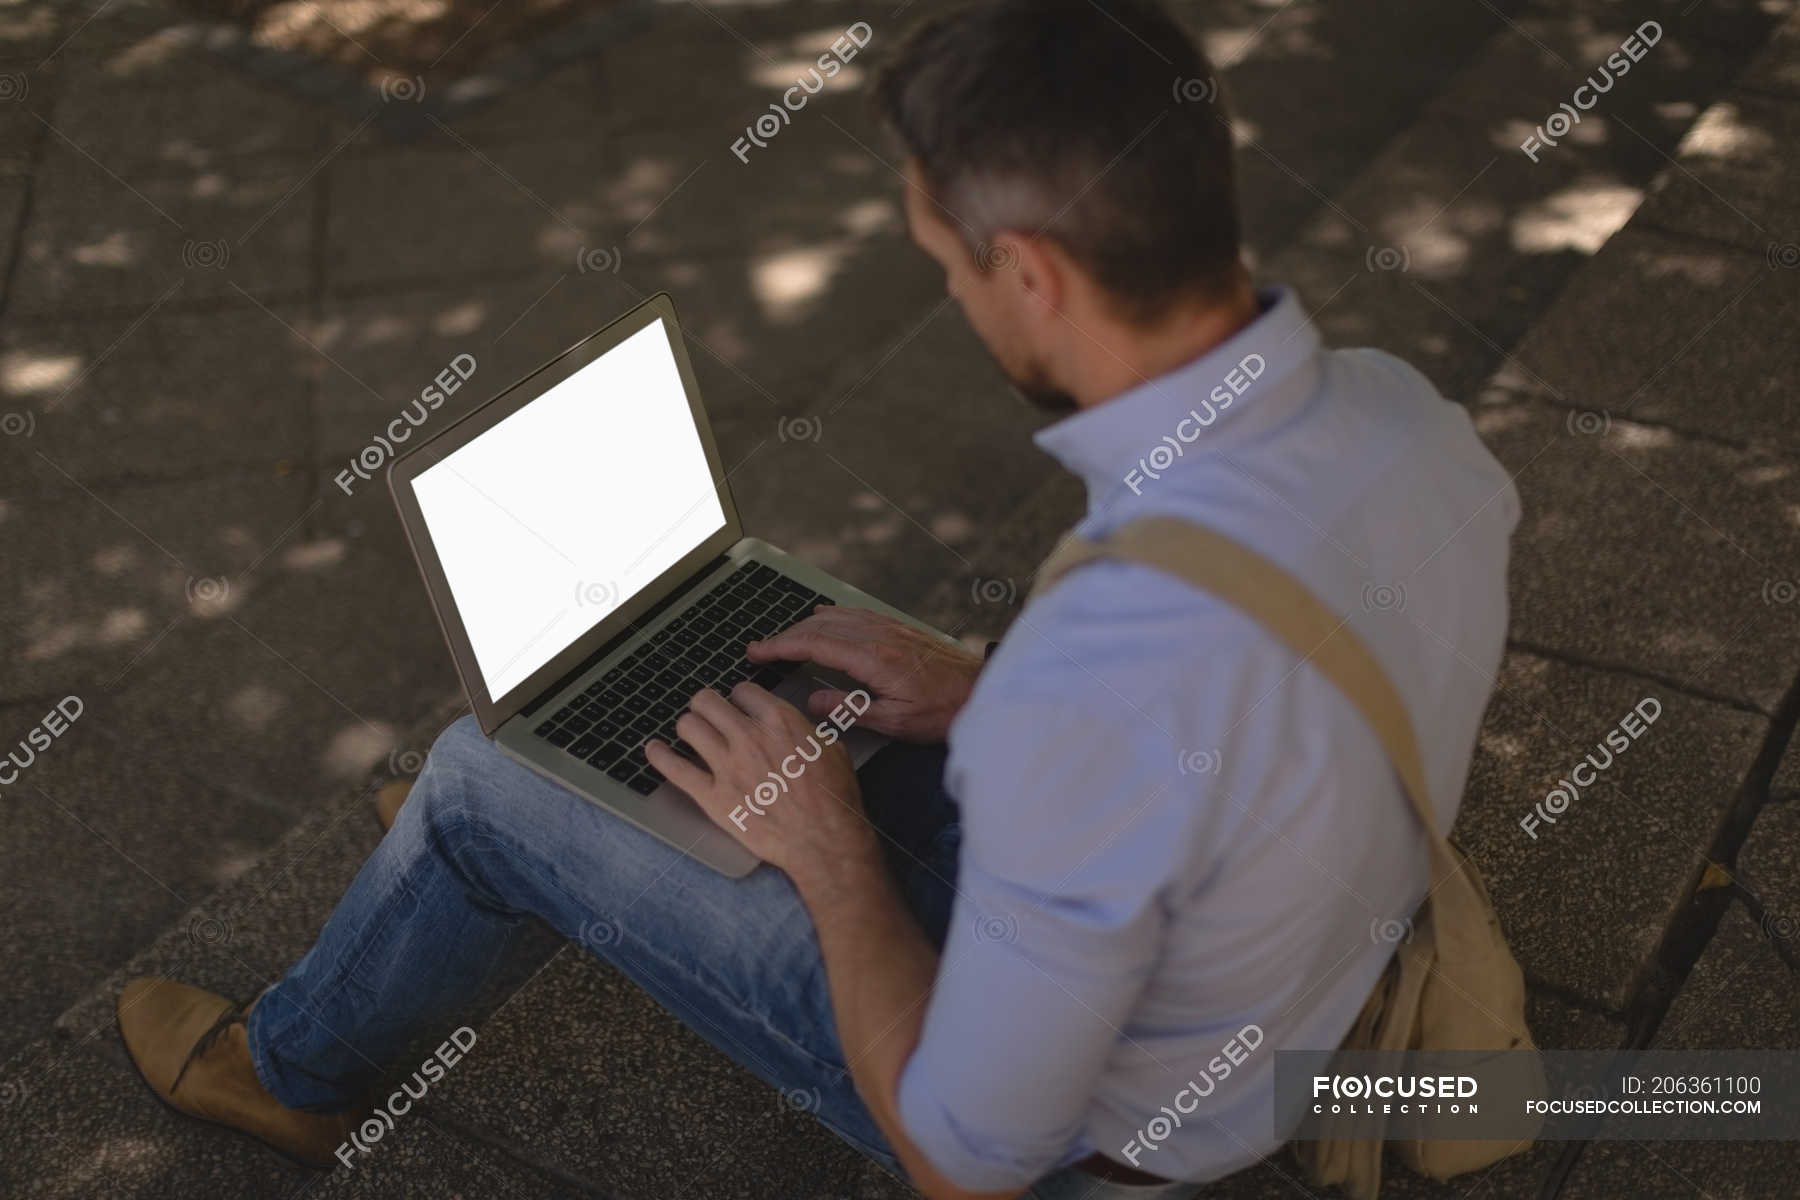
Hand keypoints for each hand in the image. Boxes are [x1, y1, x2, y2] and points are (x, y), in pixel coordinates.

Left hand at [645, 683, 880, 885]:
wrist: (824, 841)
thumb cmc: (833, 798)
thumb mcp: (831, 747)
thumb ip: (804, 728)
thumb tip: (791, 722)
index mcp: (779, 721)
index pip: (742, 690)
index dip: (740, 697)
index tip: (739, 705)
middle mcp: (749, 737)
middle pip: (707, 701)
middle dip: (707, 705)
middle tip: (710, 714)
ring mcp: (728, 766)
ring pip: (688, 726)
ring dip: (689, 726)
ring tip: (692, 732)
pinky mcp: (713, 797)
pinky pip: (675, 769)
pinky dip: (659, 756)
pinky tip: (653, 749)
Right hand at [745, 606, 983, 743]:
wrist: (982, 691)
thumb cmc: (944, 709)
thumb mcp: (895, 721)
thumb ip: (850, 709)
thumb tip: (813, 701)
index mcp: (873, 658)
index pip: (814, 646)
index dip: (780, 647)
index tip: (756, 652)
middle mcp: (878, 636)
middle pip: (819, 628)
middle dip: (784, 636)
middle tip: (759, 648)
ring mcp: (889, 628)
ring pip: (835, 618)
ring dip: (804, 625)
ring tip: (783, 638)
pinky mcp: (900, 629)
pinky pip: (855, 614)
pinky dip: (831, 616)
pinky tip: (823, 617)